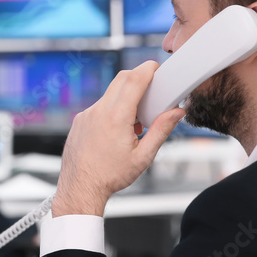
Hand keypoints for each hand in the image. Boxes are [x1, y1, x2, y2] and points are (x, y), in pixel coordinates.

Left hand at [52, 61, 185, 216]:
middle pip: (121, 79)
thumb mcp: (143, 156)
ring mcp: (86, 115)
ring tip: (135, 123)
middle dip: (138, 79)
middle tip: (152, 92)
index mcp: (116, 118)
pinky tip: (118, 131)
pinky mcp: (79, 121)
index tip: (157, 68)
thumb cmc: (110, 176)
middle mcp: (98, 111)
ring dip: (125, 98)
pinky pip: (99, 106)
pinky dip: (112, 109)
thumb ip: (161, 130)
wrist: (80, 188)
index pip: (133, 80)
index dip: (148, 69)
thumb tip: (177, 112)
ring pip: (110, 94)